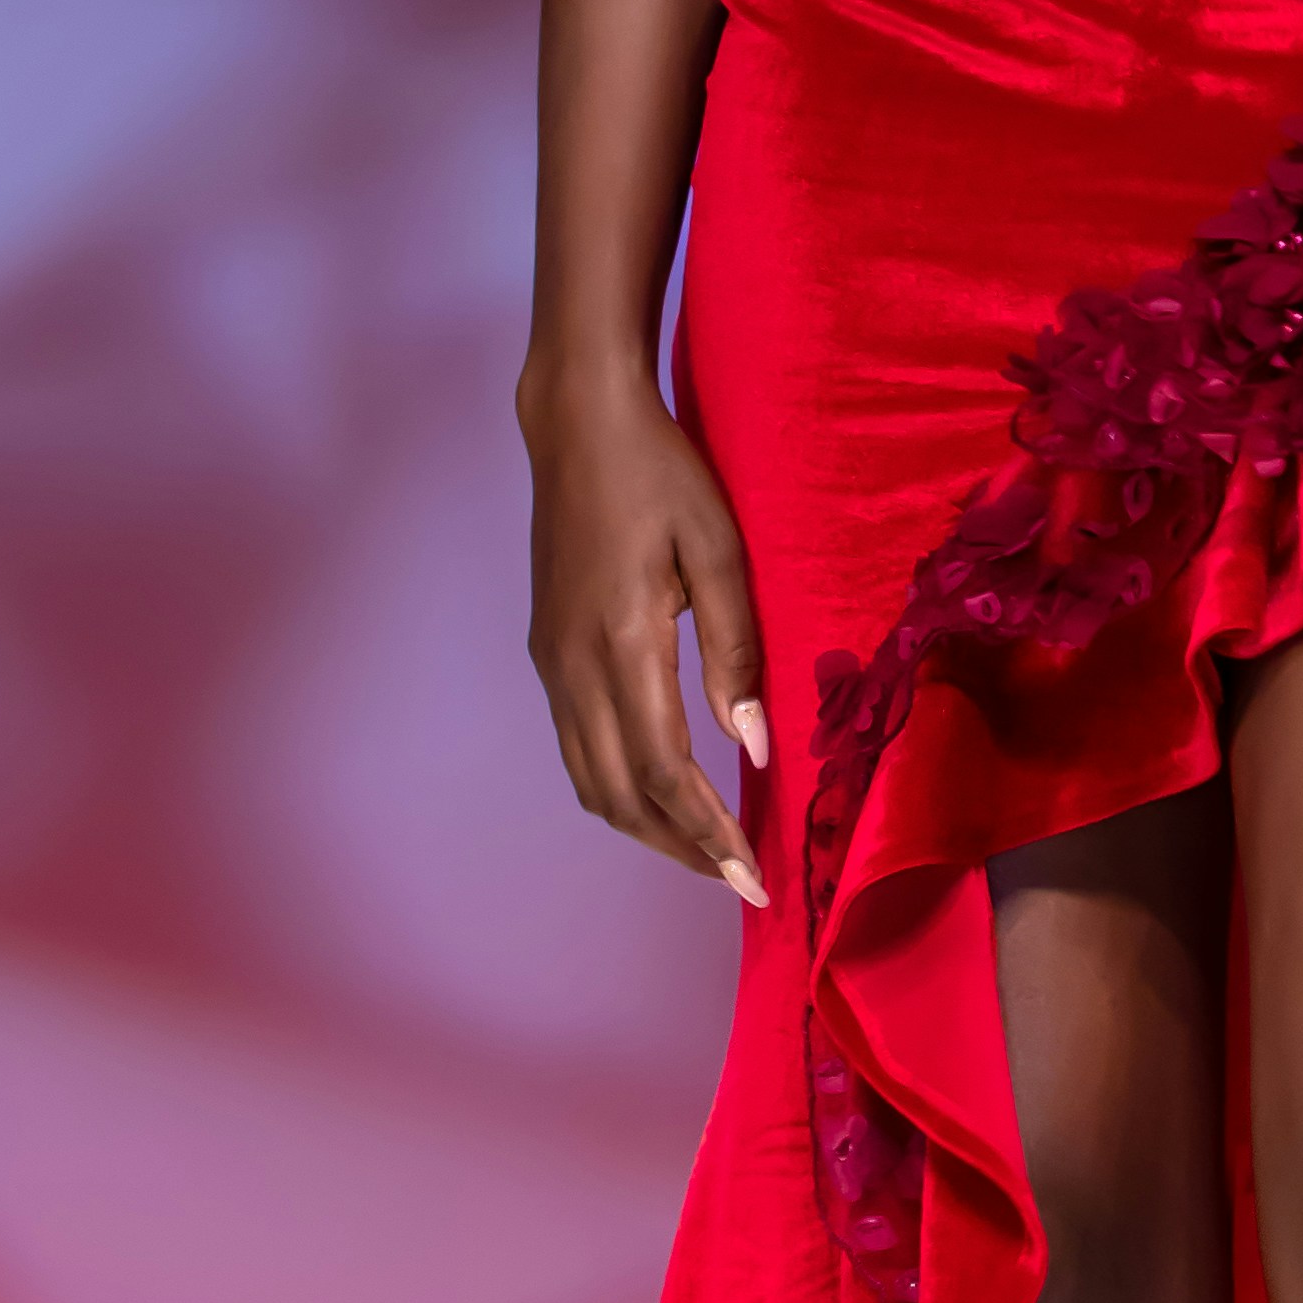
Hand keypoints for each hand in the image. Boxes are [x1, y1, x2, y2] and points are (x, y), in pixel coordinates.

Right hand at [522, 351, 768, 901]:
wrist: (579, 422)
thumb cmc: (661, 473)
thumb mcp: (720, 550)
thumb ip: (736, 652)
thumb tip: (754, 745)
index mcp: (622, 643)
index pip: (661, 771)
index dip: (706, 832)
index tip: (751, 876)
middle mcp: (574, 666)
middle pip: (620, 794)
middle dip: (681, 848)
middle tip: (741, 879)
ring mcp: (552, 663)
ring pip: (591, 781)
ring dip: (647, 827)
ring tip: (707, 849)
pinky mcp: (548, 652)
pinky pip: (578, 749)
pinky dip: (620, 789)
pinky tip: (663, 791)